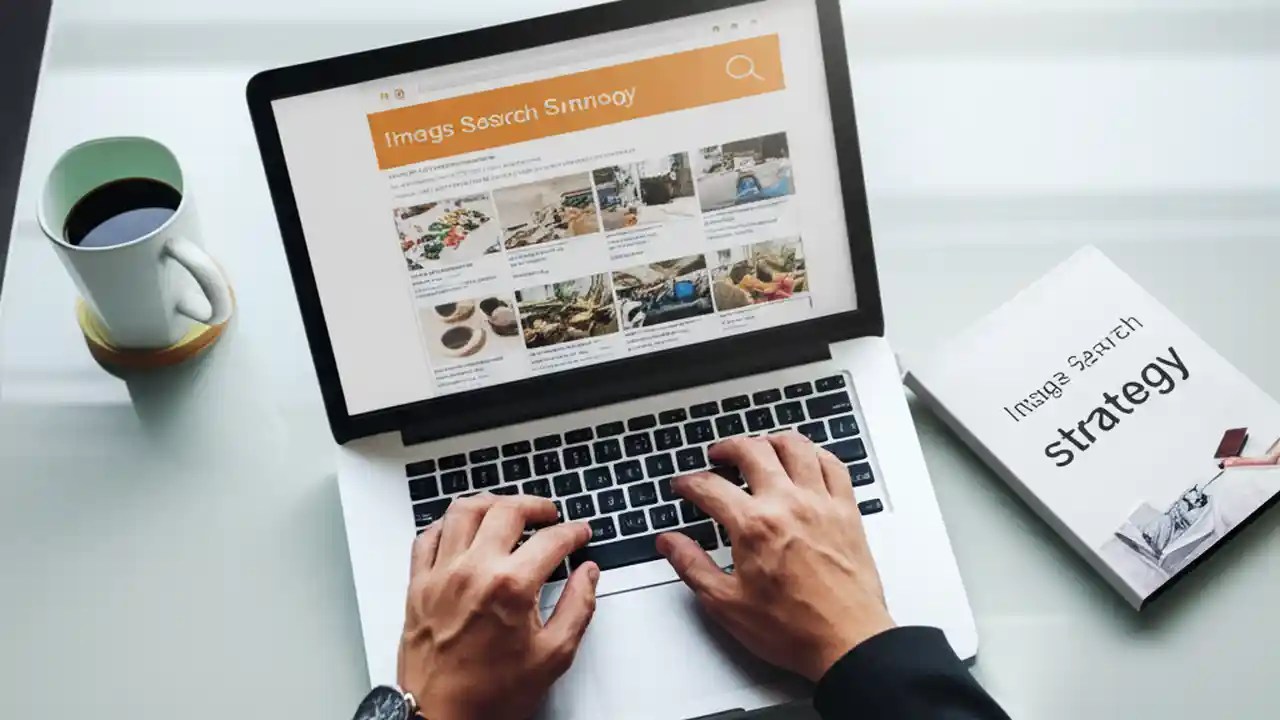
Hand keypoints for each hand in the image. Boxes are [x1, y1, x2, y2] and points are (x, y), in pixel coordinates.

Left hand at [398, 494, 599, 719]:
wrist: (440, 718)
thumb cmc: (490, 695)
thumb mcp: (552, 656)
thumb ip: (578, 608)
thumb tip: (588, 576)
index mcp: (510, 587)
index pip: (551, 540)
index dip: (573, 532)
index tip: (579, 533)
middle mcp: (473, 571)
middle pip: (507, 510)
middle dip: (535, 506)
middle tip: (548, 515)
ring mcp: (441, 574)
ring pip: (464, 511)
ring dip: (491, 503)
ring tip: (507, 510)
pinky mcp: (417, 584)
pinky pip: (427, 536)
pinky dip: (447, 524)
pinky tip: (462, 528)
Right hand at [656, 433, 894, 681]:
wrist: (848, 642)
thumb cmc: (793, 629)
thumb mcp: (726, 604)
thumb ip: (692, 566)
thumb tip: (669, 542)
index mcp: (753, 526)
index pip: (709, 486)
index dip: (689, 482)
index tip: (683, 486)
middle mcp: (787, 504)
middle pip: (752, 451)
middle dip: (727, 447)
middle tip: (717, 456)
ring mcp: (821, 503)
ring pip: (795, 447)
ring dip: (771, 441)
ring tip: (759, 447)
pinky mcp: (847, 511)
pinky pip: (833, 465)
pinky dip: (816, 454)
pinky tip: (806, 459)